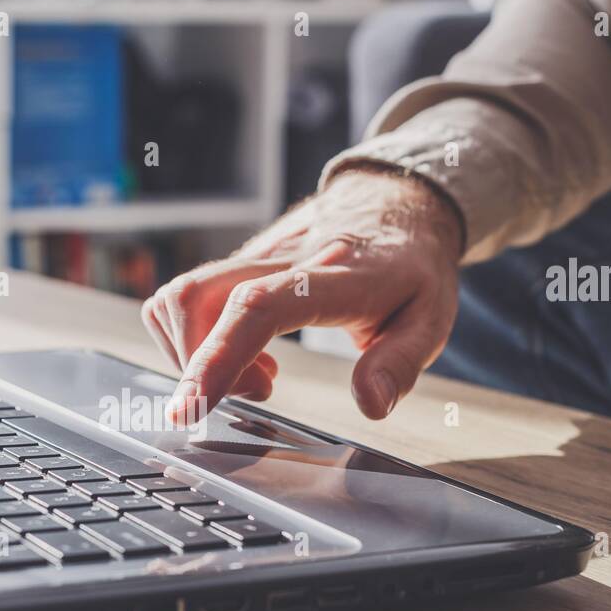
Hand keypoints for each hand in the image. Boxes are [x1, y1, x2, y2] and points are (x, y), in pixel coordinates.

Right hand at [141, 168, 463, 423]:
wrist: (394, 203)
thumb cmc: (410, 268)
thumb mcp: (430, 320)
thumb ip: (400, 363)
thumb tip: (370, 404)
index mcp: (332, 276)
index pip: (257, 308)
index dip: (216, 357)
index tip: (191, 407)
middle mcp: (281, 259)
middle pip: (197, 299)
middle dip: (199, 366)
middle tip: (262, 390)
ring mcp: (251, 258)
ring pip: (179, 297)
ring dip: (195, 353)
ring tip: (256, 373)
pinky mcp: (234, 264)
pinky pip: (183, 298)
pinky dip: (192, 338)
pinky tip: (243, 350)